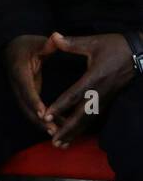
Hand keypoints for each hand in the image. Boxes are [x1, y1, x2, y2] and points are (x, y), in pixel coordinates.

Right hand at [3, 34, 57, 130]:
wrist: (12, 49)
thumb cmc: (26, 45)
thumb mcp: (37, 43)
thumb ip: (47, 43)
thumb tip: (55, 36)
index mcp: (20, 72)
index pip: (26, 88)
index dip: (34, 101)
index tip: (43, 113)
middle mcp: (17, 86)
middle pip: (26, 106)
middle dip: (40, 120)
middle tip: (55, 131)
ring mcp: (20, 93)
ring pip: (29, 112)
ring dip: (43, 124)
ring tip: (60, 135)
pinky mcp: (26, 96)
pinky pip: (34, 111)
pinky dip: (45, 120)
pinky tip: (61, 127)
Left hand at [41, 32, 135, 147]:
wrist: (141, 53)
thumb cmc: (115, 46)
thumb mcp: (93, 42)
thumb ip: (72, 43)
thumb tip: (54, 36)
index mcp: (94, 78)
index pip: (74, 95)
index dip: (60, 106)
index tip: (47, 115)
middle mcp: (100, 92)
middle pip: (82, 115)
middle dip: (67, 129)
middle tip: (54, 142)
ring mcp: (106, 98)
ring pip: (89, 119)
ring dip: (75, 132)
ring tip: (60, 145)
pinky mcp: (109, 99)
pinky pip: (94, 117)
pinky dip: (83, 127)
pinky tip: (74, 135)